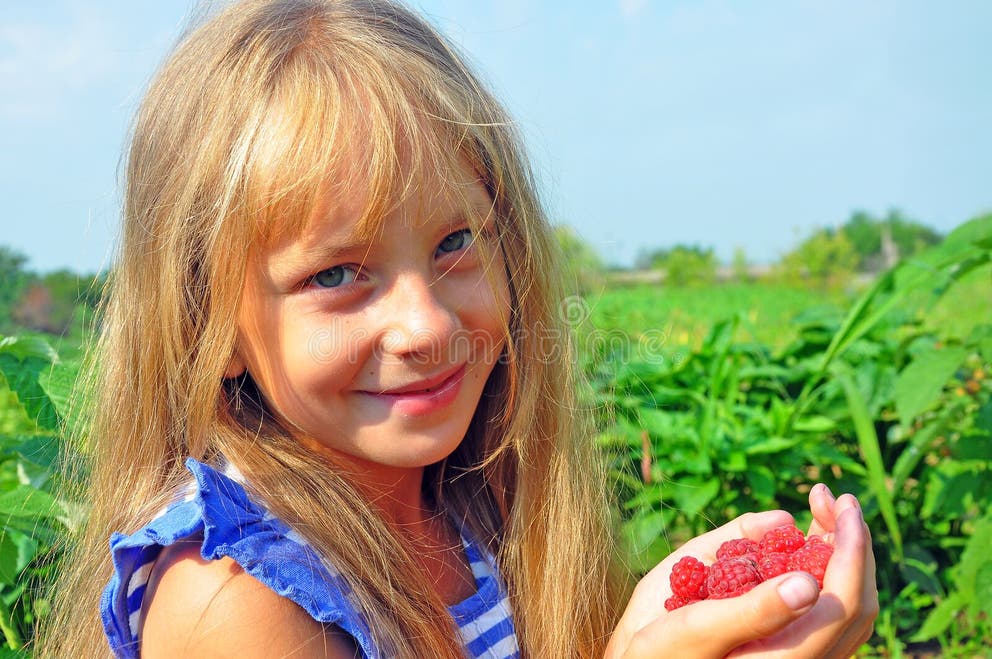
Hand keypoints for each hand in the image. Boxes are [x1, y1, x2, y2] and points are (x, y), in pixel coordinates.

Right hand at [605, 485, 877, 658]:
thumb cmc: (661, 653)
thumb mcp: (696, 628)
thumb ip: (752, 610)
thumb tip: (808, 584)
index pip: (843, 605)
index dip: (851, 552)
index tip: (842, 505)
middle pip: (854, 599)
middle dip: (849, 541)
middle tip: (829, 496)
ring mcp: (798, 653)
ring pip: (845, 600)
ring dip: (838, 548)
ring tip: (818, 504)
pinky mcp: (787, 643)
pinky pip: (820, 602)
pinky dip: (818, 562)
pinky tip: (796, 534)